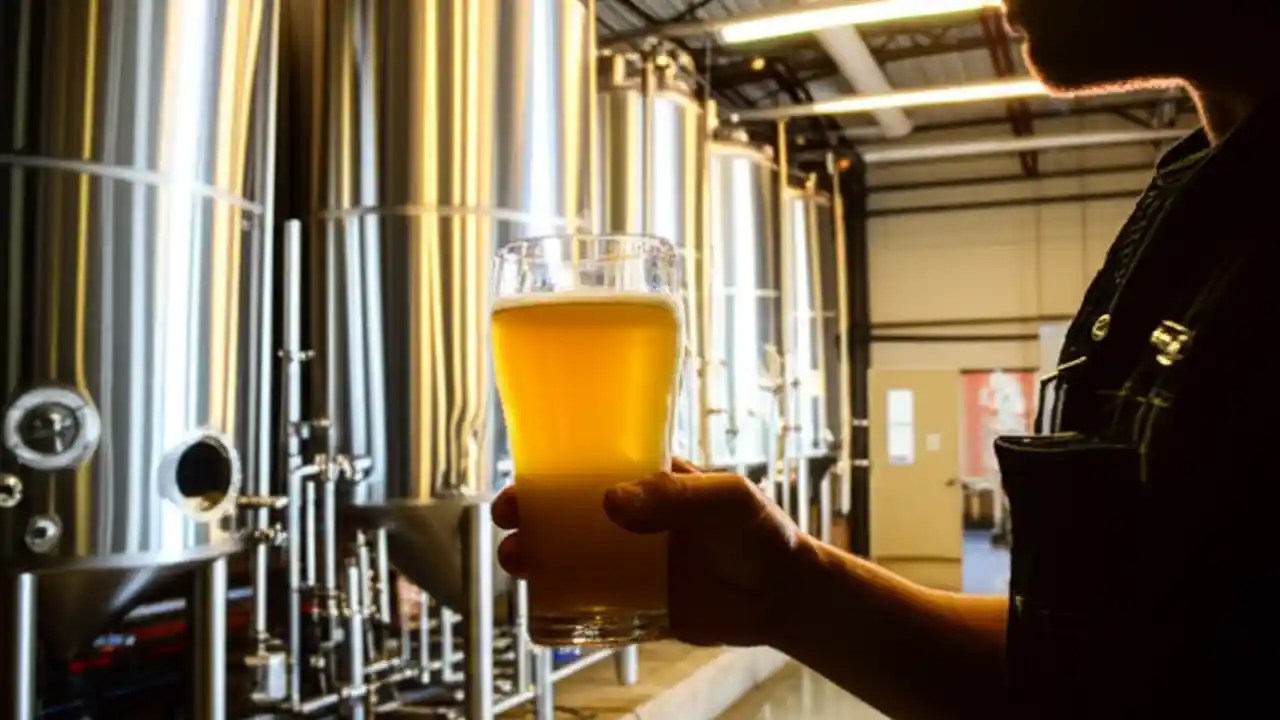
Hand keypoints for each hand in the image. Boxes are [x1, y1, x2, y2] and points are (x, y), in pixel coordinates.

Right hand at [492, 458, 805, 647]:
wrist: (785, 596)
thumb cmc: (761, 533)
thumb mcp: (725, 499)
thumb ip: (674, 496)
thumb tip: (611, 501)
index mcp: (647, 483)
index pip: (587, 471)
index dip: (546, 476)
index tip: (519, 487)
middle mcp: (631, 522)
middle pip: (565, 516)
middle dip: (528, 519)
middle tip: (510, 527)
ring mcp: (630, 565)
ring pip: (569, 560)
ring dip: (537, 561)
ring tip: (519, 564)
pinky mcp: (637, 606)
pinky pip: (591, 607)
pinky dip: (562, 609)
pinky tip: (543, 613)